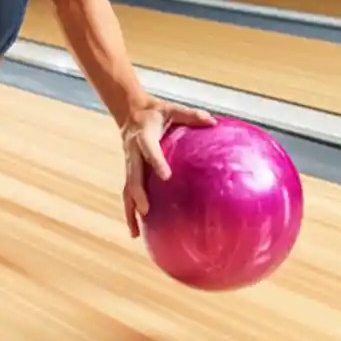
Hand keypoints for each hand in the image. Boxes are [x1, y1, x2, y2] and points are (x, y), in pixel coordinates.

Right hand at [120, 98, 215, 237]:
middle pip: (132, 176)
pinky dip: (130, 212)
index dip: (156, 162)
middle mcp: (133, 152)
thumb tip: (214, 122)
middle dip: (138, 194)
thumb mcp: (173, 109)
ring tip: (135, 232)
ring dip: (130, 210)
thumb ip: (191, 116)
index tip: (166, 176)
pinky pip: (128, 193)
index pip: (149, 150)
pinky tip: (135, 231)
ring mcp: (129, 164)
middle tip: (146, 211)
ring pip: (127, 190)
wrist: (131, 111)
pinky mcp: (130, 172)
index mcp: (143, 136)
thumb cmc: (157, 112)